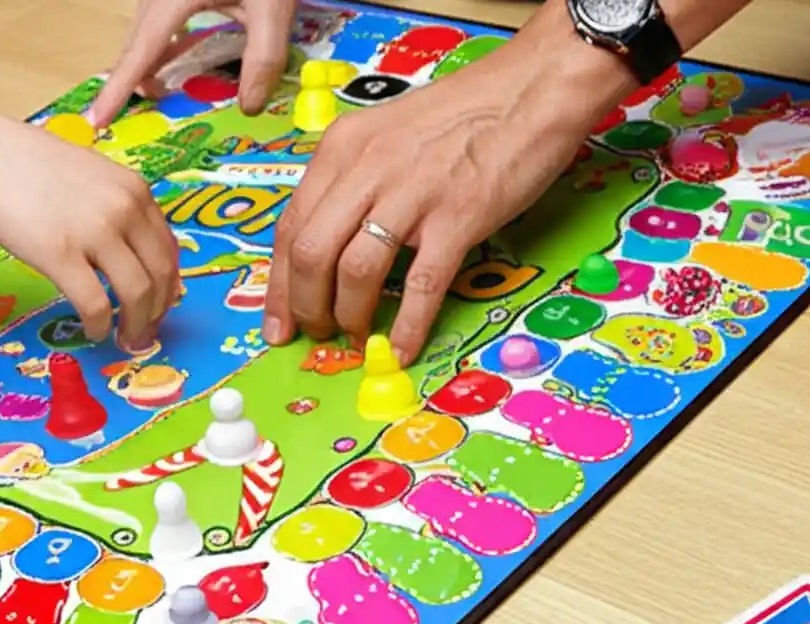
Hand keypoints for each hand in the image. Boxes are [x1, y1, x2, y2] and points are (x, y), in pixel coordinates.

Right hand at [0, 125, 178, 350]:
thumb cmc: (35, 167)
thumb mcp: (96, 179)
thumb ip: (120, 210)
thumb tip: (134, 254)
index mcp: (137, 192)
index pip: (169, 249)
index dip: (169, 285)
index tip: (160, 305)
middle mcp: (126, 211)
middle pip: (160, 275)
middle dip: (158, 311)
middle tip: (146, 332)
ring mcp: (96, 233)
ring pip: (136, 293)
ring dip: (136, 324)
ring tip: (125, 338)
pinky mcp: (62, 255)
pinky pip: (96, 303)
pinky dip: (100, 325)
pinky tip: (94, 330)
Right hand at [89, 0, 296, 126]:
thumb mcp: (272, 8)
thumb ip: (263, 58)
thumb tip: (250, 106)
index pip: (142, 52)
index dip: (119, 89)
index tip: (96, 118)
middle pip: (137, 43)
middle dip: (130, 80)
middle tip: (119, 114)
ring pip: (145, 31)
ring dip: (147, 63)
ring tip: (153, 91)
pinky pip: (157, 20)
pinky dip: (160, 44)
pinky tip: (171, 59)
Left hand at [262, 63, 595, 365]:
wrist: (530, 90)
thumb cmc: (464, 112)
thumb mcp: (386, 133)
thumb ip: (354, 179)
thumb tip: (332, 242)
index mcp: (343, 147)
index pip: (289, 227)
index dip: (280, 284)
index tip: (279, 320)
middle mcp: (367, 169)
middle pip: (311, 254)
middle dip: (306, 307)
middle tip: (318, 332)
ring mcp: (412, 194)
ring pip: (354, 272)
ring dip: (350, 316)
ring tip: (358, 336)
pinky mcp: (457, 217)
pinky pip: (420, 283)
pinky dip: (408, 325)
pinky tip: (404, 347)